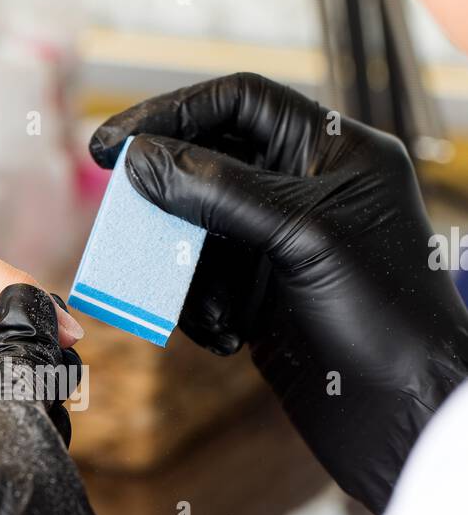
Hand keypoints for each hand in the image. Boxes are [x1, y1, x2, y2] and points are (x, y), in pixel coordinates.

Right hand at [91, 72, 467, 514]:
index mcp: (334, 152)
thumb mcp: (300, 236)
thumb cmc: (382, 314)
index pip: (240, 102)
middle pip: (209, 163)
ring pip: (199, 229)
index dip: (172, 114)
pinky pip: (206, 280)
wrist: (402, 411)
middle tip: (124, 221)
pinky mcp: (264, 292)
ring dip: (186, 270)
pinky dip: (202, 307)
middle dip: (168, 200)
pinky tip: (226, 336)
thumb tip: (140, 158)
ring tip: (207, 309)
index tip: (112, 146)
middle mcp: (306, 188)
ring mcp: (283, 241)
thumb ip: (218, 191)